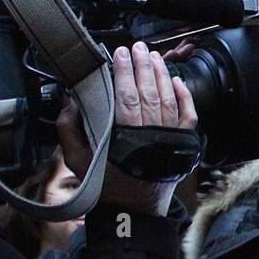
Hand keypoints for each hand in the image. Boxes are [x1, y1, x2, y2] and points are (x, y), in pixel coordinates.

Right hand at [57, 41, 196, 217]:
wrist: (132, 211)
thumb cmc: (104, 185)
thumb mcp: (76, 159)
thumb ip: (69, 128)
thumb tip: (70, 100)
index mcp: (123, 136)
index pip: (125, 95)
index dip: (123, 72)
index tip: (120, 54)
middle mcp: (149, 135)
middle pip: (148, 92)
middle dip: (143, 67)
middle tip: (137, 47)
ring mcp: (169, 139)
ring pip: (169, 100)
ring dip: (162, 75)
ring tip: (154, 57)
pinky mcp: (182, 144)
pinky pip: (188, 116)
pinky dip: (185, 97)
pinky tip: (178, 81)